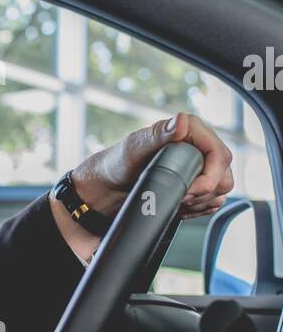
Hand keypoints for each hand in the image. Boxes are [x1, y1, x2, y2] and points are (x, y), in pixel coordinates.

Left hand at [72, 112, 233, 219]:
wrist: (106, 189)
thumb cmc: (116, 164)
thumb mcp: (135, 148)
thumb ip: (159, 134)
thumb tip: (182, 121)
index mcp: (190, 131)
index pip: (220, 154)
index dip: (211, 175)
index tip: (190, 189)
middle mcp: (198, 148)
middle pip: (225, 176)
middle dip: (204, 192)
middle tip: (179, 196)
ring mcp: (198, 169)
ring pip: (220, 192)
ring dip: (199, 202)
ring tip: (174, 199)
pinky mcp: (195, 187)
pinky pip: (211, 203)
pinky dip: (197, 210)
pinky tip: (177, 206)